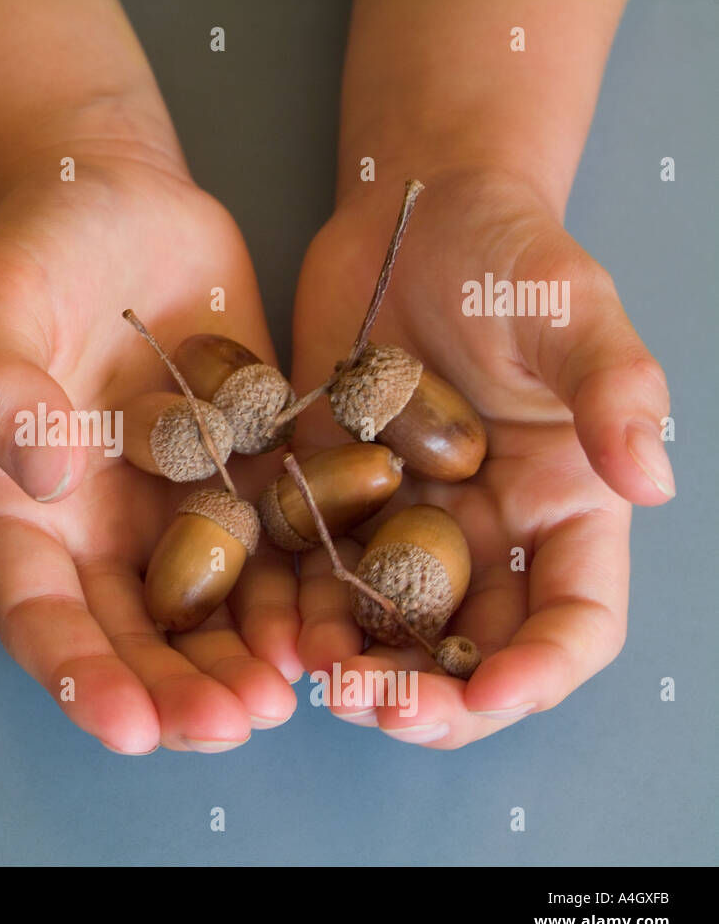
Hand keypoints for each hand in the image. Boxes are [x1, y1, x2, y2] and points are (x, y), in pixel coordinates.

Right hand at [0, 146, 300, 753]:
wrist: (121, 201)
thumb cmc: (36, 248)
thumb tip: (42, 474)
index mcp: (18, 505)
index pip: (38, 611)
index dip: (79, 674)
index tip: (128, 725)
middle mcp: (92, 528)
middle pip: (129, 634)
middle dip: (175, 689)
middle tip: (232, 724)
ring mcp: (168, 509)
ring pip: (204, 612)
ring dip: (239, 661)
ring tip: (284, 699)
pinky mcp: (237, 478)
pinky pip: (267, 550)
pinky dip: (291, 593)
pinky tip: (328, 623)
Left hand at [289, 168, 673, 747]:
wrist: (410, 215)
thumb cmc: (508, 252)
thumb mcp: (574, 309)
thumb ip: (615, 389)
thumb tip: (654, 481)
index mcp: (560, 506)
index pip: (570, 621)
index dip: (540, 672)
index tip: (492, 693)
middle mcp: (483, 532)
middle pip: (470, 649)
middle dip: (432, 695)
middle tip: (377, 708)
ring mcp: (400, 522)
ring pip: (386, 631)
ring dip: (356, 669)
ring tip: (315, 684)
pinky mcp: (329, 498)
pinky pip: (312, 574)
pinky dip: (294, 610)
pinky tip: (268, 630)